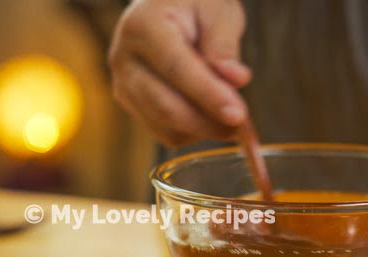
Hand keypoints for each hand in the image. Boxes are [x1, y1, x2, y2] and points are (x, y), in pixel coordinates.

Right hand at [108, 0, 250, 145]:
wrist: (168, 7)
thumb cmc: (196, 5)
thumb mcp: (217, 10)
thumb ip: (224, 45)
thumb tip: (236, 79)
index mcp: (143, 26)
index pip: (176, 68)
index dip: (207, 95)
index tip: (238, 114)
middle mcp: (124, 58)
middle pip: (165, 105)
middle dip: (208, 122)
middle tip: (243, 127)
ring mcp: (124, 84)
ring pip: (165, 125)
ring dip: (204, 130)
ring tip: (234, 120)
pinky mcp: (132, 104)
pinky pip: (165, 132)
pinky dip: (193, 133)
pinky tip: (213, 118)